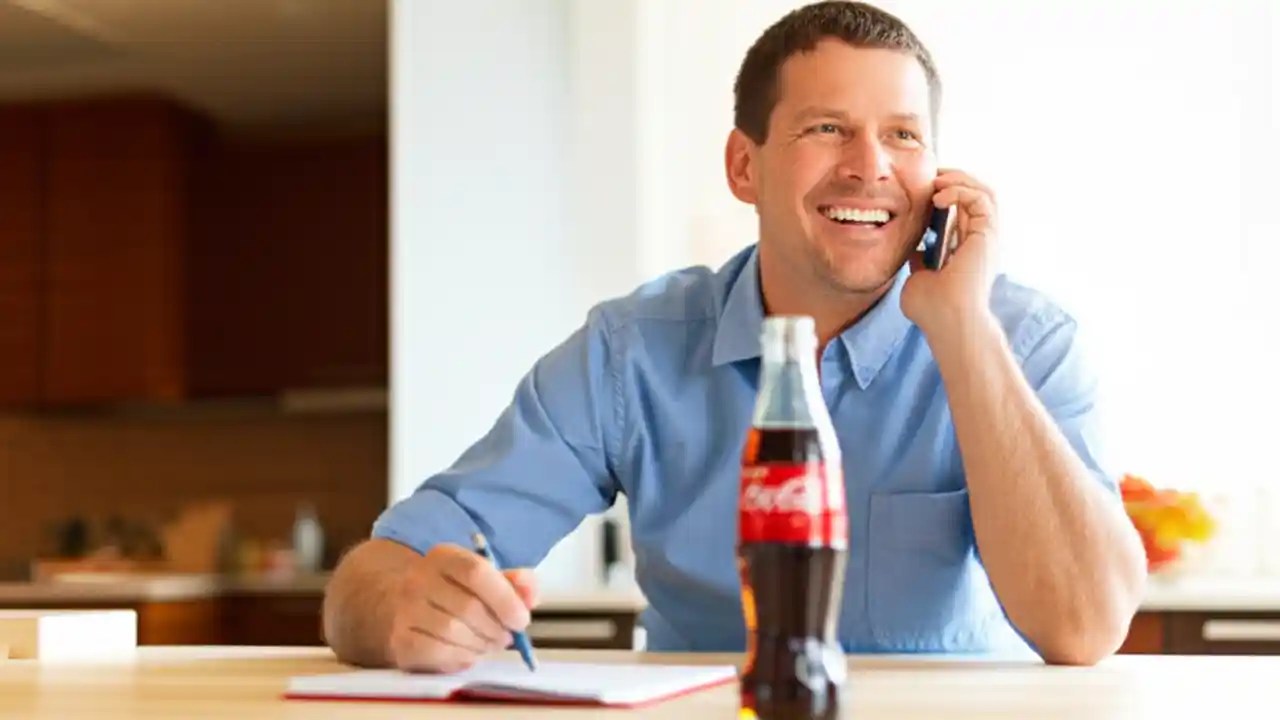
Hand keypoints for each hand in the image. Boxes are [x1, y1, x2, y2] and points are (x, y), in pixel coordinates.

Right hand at [387, 543, 538, 672]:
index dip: (505, 599)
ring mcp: (405, 609)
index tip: (521, 620)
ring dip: (481, 645)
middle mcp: (419, 578)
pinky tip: (468, 653)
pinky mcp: (400, 639)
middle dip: (496, 629)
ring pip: (453, 632)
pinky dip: (461, 657)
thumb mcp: (486, 578)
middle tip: (506, 637)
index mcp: (445, 556)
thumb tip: (529, 596)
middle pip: (468, 607)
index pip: (476, 572)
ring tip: (488, 644)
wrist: (401, 606)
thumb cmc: (454, 592)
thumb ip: (515, 583)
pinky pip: (437, 653)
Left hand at [901, 168, 999, 335]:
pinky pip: (982, 199)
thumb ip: (916, 262)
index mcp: (965, 250)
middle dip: (954, 180)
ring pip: (984, 192)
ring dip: (960, 180)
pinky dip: (961, 190)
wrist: (946, 322)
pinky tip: (938, 197)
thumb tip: (912, 250)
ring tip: (936, 181)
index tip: (920, 191)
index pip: (962, 211)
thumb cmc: (931, 310)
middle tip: (930, 176)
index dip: (945, 195)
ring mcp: (986, 238)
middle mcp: (980, 242)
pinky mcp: (988, 235)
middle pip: (976, 195)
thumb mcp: (916, 279)